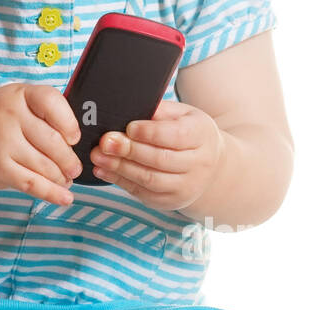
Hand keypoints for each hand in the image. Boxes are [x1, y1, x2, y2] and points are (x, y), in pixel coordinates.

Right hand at [0, 83, 83, 206]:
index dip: (69, 124)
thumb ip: (46, 111)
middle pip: (53, 142)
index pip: (52, 104)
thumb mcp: (18, 99)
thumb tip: (76, 145)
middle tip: (75, 168)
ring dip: (62, 177)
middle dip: (69, 160)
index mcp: (19, 95)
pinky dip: (51, 193)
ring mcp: (2, 144)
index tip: (73, 138)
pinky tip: (64, 198)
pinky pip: (31, 184)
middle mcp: (9, 117)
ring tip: (66, 180)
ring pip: (45, 166)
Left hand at [88, 100, 223, 211]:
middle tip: (105, 142)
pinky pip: (143, 193)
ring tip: (98, 157)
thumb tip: (129, 107)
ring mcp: (186, 186)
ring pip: (150, 179)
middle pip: (160, 159)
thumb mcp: (182, 115)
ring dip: (120, 168)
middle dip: (129, 150)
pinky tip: (104, 170)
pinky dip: (120, 182)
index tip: (129, 127)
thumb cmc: (189, 133)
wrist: (210, 166)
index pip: (177, 136)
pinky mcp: (171, 201)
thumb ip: (160, 112)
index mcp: (202, 135)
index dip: (150, 133)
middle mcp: (199, 164)